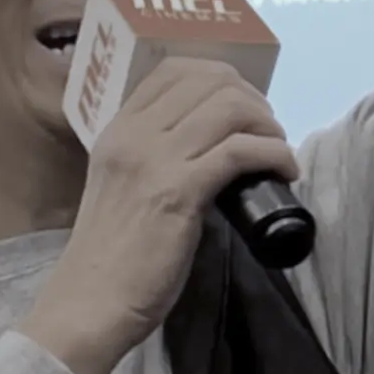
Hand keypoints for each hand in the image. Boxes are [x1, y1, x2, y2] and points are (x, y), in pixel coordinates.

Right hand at [22, 58, 297, 373]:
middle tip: (268, 132)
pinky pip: (240, 151)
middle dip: (254, 100)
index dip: (222, 79)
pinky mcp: (178, 191)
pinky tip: (284, 171)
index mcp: (116, 131)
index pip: (173, 70)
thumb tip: (204, 154)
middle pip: (209, 81)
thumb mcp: (121, 189)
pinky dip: (273, 154)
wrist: (89, 303)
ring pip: (230, 108)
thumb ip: (150, 163)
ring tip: (278, 152)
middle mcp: (133, 135)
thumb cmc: (109, 259)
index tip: (243, 109)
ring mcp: (154, 159)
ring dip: (268, 125)